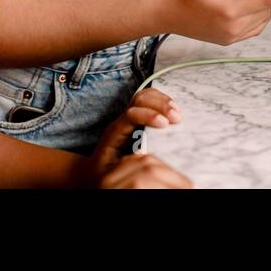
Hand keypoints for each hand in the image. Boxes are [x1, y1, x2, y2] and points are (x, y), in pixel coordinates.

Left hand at [74, 88, 191, 187]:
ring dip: (164, 101)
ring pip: (146, 96)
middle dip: (160, 105)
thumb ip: (127, 162)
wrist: (93, 170)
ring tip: (177, 113)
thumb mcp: (112, 171)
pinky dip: (164, 102)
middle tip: (176, 118)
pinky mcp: (138, 119)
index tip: (164, 124)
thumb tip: (146, 156)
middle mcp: (122, 120)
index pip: (131, 115)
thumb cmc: (103, 174)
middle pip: (140, 99)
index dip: (149, 116)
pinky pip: (151, 101)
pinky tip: (174, 111)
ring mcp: (129, 117)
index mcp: (114, 132)